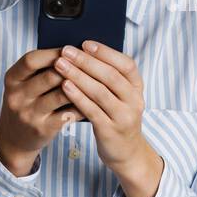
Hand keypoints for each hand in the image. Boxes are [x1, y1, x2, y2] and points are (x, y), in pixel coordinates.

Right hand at [0, 47, 86, 176]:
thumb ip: (41, 70)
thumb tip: (74, 53)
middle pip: (49, 77)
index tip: (71, 49)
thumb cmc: (26, 102)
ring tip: (95, 79)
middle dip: (72, 68)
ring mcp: (29, 114)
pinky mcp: (43, 129)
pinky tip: (94, 100)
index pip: (31, 60)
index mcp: (12, 79)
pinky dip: (82, 105)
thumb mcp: (23, 84)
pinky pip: (68, 113)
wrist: (14, 137)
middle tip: (90, 63)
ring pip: (60, 95)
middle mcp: (17, 96)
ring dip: (80, 86)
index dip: (52, 53)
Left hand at [52, 40, 152, 173]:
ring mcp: (123, 117)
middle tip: (66, 51)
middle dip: (86, 61)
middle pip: (110, 76)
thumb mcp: (121, 96)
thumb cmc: (117, 117)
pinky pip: (91, 110)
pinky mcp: (110, 130)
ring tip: (60, 65)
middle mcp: (134, 101)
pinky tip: (64, 86)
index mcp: (137, 88)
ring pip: (100, 92)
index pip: (126, 64)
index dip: (106, 52)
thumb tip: (83, 52)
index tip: (85, 43)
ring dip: (78, 76)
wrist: (126, 152)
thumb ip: (108, 78)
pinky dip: (77, 96)